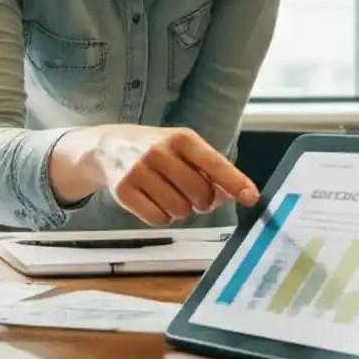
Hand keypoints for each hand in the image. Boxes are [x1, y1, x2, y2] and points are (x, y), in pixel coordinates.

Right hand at [93, 126, 259, 225]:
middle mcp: (159, 152)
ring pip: (180, 211)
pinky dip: (163, 217)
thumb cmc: (154, 148)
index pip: (214, 163)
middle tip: (194, 196)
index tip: (252, 197)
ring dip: (182, 210)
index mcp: (180, 138)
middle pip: (200, 194)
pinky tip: (155, 201)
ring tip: (171, 195)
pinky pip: (158, 219)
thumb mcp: (182, 147)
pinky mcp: (124, 191)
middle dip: (204, 202)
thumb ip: (209, 168)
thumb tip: (234, 194)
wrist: (107, 146)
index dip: (235, 182)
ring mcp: (139, 172)